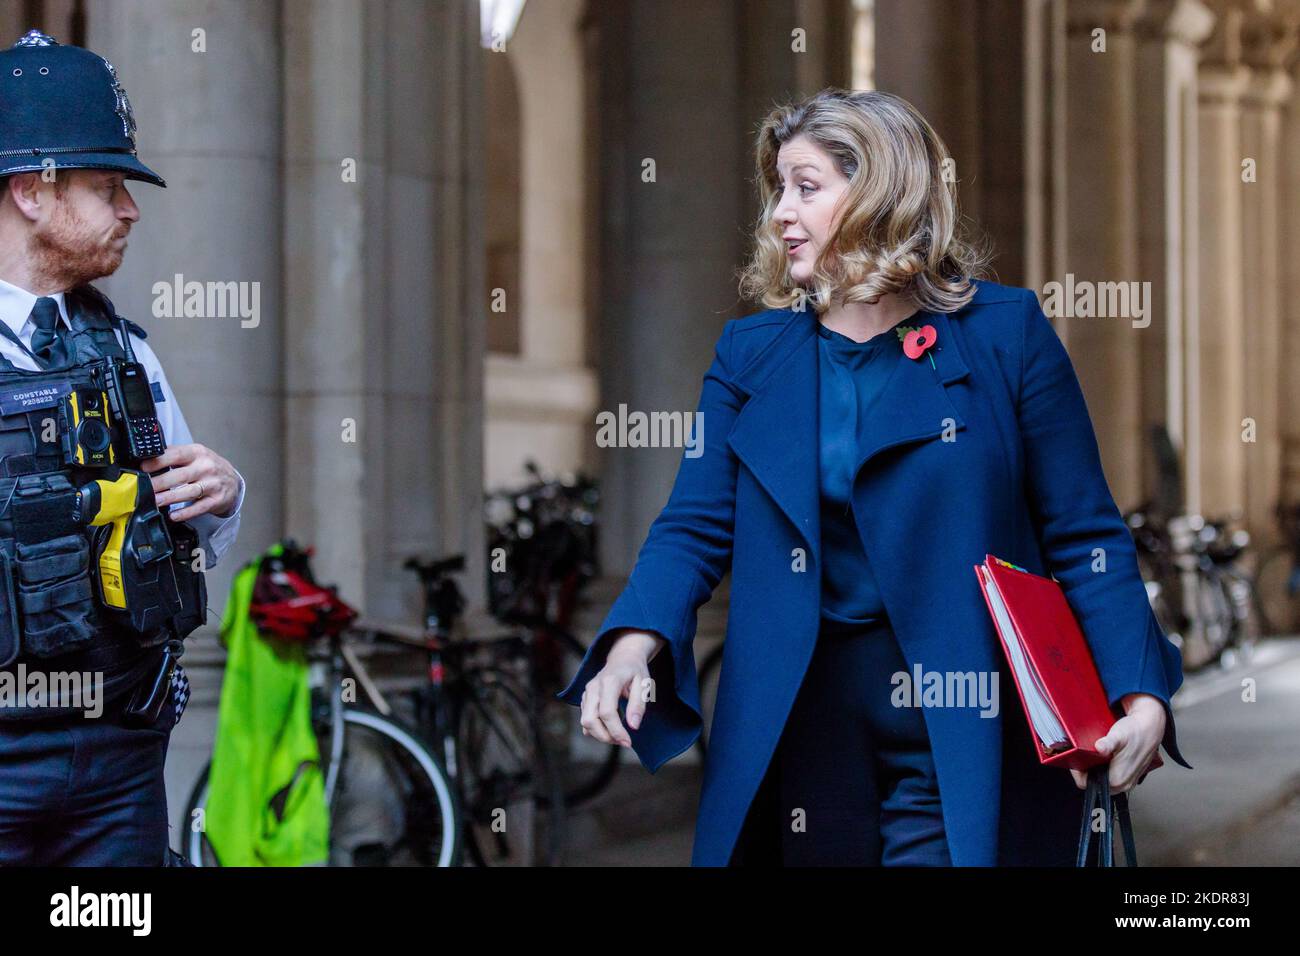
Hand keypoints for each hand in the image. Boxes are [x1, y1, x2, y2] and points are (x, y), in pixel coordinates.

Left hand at [142, 443, 239, 521]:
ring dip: (170, 498)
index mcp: (197, 453)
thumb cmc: (207, 467)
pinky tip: (174, 515)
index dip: (158, 461)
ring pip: (188, 492)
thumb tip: (146, 458)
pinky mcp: (216, 500)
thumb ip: (174, 454)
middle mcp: (206, 467)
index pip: (176, 455)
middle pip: (180, 475)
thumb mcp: (194, 454)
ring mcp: (213, 484)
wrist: (232, 480)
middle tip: (144, 488)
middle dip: (160, 482)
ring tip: (155, 501)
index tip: (143, 468)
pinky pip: (199, 508)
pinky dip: (186, 513)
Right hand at [579, 630, 666, 747]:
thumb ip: (638, 705)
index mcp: (610, 681)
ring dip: (601, 735)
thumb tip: (633, 726)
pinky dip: (596, 729)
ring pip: (585, 722)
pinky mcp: (585, 698)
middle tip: (623, 741)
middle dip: (605, 737)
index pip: (607, 712)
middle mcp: (594, 687)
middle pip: (590, 720)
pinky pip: (585, 719)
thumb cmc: (635, 671)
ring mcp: (587, 692)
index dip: (616, 731)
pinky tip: (611, 728)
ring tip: (619, 735)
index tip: (628, 742)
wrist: (623, 657)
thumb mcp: (644, 685)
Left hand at [1070, 692, 1164, 793]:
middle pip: (1093, 783)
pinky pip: (1109, 777)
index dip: (1077, 772)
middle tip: (1082, 755)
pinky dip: (1103, 768)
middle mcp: (1123, 785)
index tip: (1075, 760)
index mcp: (1117, 779)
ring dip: (1094, 770)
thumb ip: (1108, 743)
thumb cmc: (1135, 731)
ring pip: (1101, 781)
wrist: (1150, 728)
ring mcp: (1127, 782)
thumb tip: (1100, 748)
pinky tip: (1102, 757)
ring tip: (1091, 755)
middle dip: (1085, 771)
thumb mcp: (1118, 735)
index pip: (1086, 784)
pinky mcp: (1129, 777)